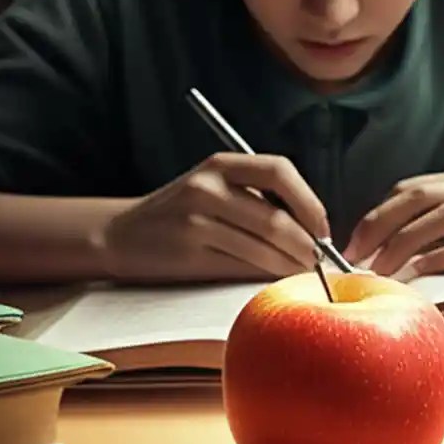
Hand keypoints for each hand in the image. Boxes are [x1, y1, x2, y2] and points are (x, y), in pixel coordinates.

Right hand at [100, 152, 328, 282]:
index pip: (279, 171)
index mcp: (220, 164)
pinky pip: (240, 267)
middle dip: (306, 245)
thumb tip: (310, 229)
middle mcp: (207, 186)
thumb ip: (255, 198)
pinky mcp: (189, 253)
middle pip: (275, 218)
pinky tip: (272, 278)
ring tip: (302, 272)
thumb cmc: (180, 212)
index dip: (309, 201)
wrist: (121, 235)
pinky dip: (263, 275)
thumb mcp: (213, 187)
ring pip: (262, 247)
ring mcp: (196, 220)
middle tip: (319, 260)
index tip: (322, 226)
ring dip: (289, 265)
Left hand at [343, 165, 443, 283]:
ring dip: (402, 244)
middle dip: (378, 226)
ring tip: (380, 270)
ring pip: (439, 218)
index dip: (378, 213)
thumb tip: (408, 242)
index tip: (354, 243)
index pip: (412, 188)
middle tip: (354, 257)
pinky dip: (439, 258)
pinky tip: (418, 275)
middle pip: (418, 197)